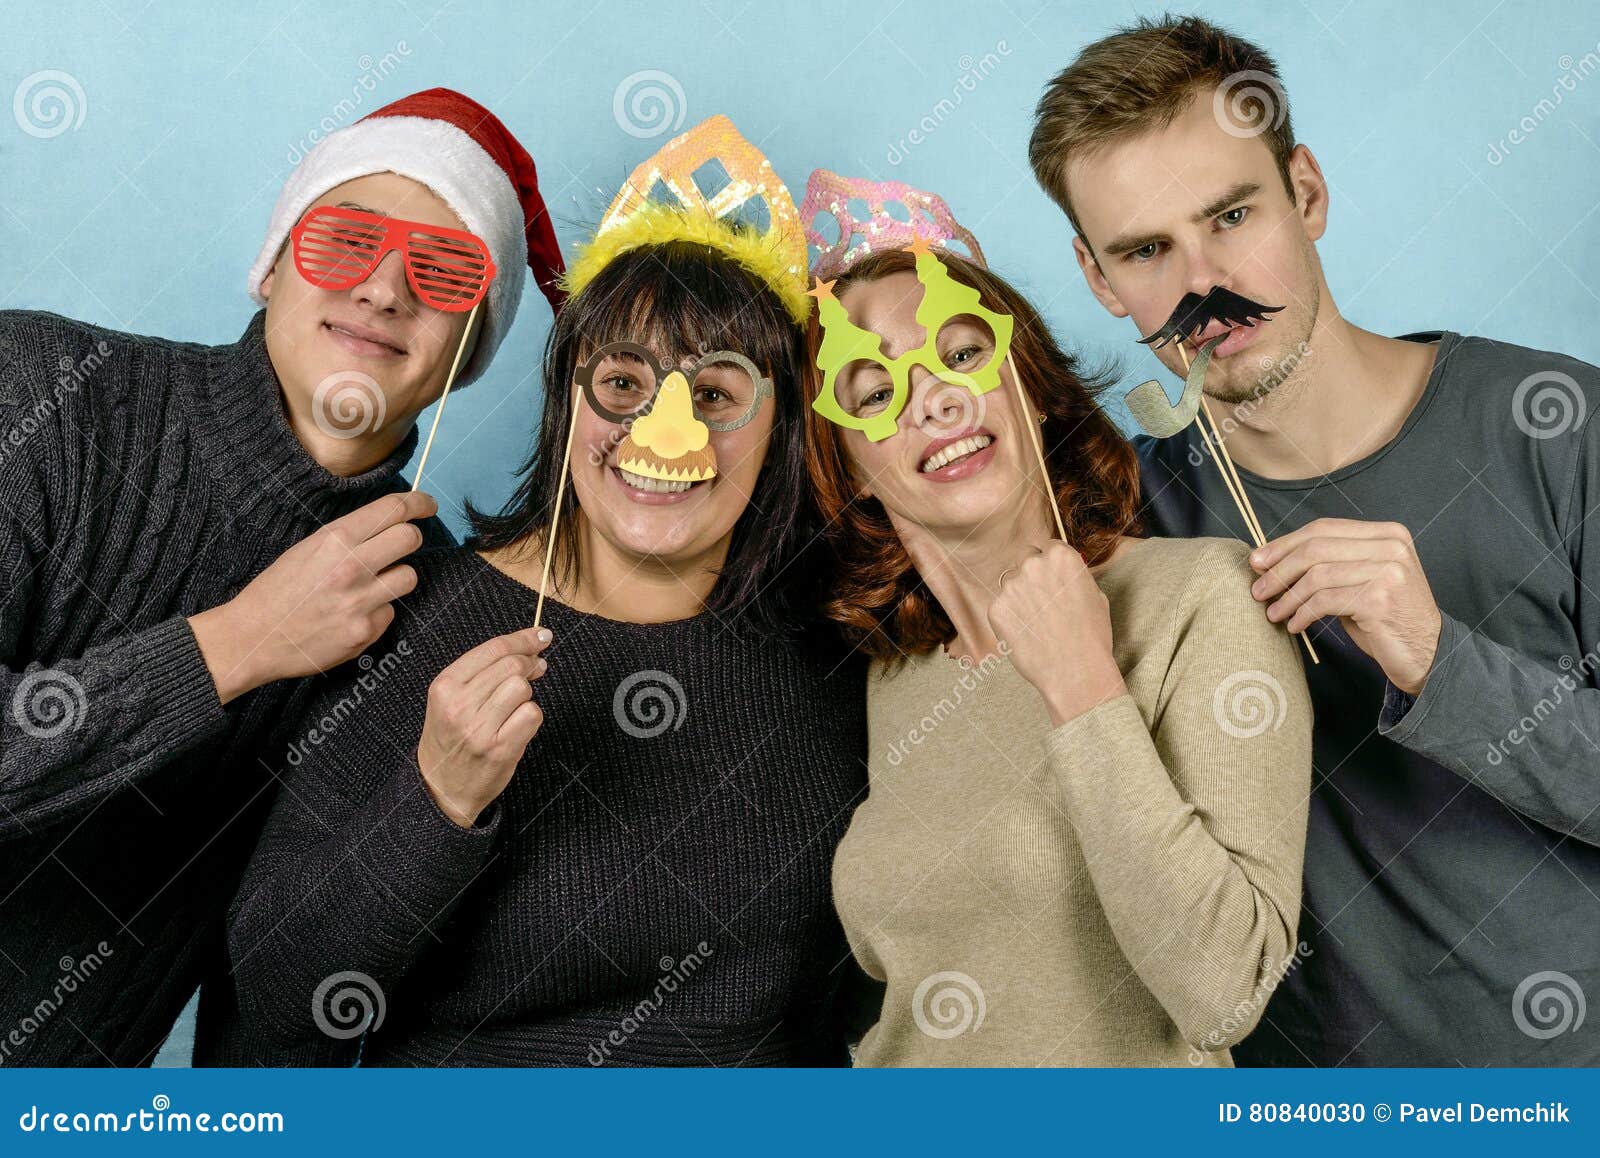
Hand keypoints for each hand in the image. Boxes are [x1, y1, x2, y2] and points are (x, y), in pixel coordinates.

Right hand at [190, 491, 437, 703]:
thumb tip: (387, 525)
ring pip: (409, 577)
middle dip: (410, 538)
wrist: (253, 637)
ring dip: (395, 578)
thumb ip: (349, 537)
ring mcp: (361, 601)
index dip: (418, 503)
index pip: (393, 510)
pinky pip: (390, 612)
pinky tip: (352, 615)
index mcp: (336, 539)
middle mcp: (352, 566)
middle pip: (411, 538)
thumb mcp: (308, 549)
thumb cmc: (278, 590)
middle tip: (400, 545)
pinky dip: (377, 611)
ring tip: (369, 585)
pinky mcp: (365, 631)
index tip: (428, 505)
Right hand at [417, 626, 551, 827]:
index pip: (493, 649)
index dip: (523, 639)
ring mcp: (480, 729)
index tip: (540, 635)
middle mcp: (459, 705)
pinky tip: (518, 724)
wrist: (439, 787)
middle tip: (537, 666)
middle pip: (511, 665)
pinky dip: (531, 716)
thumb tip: (531, 649)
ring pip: (522, 688)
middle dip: (530, 662)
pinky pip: (532, 714)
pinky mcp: (500, 749)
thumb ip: (482, 672)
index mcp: (445, 686)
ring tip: (515, 704)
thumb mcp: (450, 698)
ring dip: (527, 693)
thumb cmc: (450, 737)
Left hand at [986, 541, 1125, 725]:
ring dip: (1020, 598)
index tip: (1053, 580)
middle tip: (1044, 603)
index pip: (1048, 547)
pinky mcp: (996, 608)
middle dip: (1033, 577)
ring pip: (1012, 585)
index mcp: (1061, 556)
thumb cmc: (1091, 635)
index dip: (1051, 565)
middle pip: (1026, 560)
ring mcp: (1011, 586)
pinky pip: (1001, 607)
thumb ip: (1074, 575)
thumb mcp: (1096, 595)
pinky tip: (1027, 635)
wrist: (1075, 671)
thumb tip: (1063, 571)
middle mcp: (1033, 565)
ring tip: (1038, 624)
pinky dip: (1010, 618)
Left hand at [1249, 517, 1442, 694]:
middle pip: (1316, 548)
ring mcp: (1389, 571)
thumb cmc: (1385, 618)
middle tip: (1258, 591)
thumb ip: (1329, 563)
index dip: (1285, 544)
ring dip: (1287, 597)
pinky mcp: (1381, 599)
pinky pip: (1325, 601)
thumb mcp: (1360, 580)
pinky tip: (1295, 626)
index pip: (1323, 528)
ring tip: (1273, 613)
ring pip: (1317, 575)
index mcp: (1387, 533)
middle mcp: (1390, 546)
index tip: (1257, 562)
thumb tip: (1268, 558)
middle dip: (1279, 570)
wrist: (1428, 653)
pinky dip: (1303, 613)